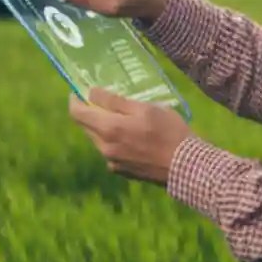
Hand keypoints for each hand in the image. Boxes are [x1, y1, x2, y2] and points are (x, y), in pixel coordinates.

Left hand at [68, 87, 193, 184]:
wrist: (186, 167)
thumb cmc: (168, 131)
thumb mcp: (145, 109)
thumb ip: (115, 101)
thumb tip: (91, 92)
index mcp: (108, 129)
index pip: (77, 113)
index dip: (75, 99)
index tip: (79, 90)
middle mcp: (104, 147)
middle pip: (86, 126)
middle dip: (90, 112)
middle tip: (103, 100)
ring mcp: (112, 162)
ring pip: (98, 139)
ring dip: (103, 126)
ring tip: (123, 118)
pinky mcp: (121, 171)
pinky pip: (109, 151)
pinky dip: (114, 140)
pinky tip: (133, 137)